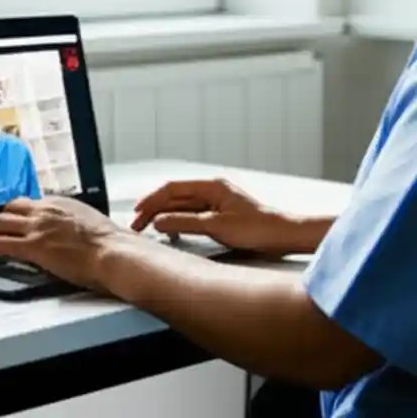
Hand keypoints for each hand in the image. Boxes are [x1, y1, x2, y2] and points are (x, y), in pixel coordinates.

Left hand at [0, 196, 126, 291]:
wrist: (115, 253)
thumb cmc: (112, 244)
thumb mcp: (91, 223)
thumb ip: (75, 223)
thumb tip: (73, 233)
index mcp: (61, 203)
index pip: (32, 203)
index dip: (21, 213)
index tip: (18, 220)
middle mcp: (46, 210)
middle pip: (12, 208)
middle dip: (2, 218)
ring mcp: (37, 227)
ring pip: (2, 222)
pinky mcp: (32, 246)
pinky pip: (1, 244)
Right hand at [129, 177, 292, 254]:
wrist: (286, 236)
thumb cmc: (259, 228)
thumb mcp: (217, 226)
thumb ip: (184, 222)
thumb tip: (159, 222)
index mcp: (211, 186)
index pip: (171, 189)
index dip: (151, 200)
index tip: (136, 212)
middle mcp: (212, 191)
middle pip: (174, 198)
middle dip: (153, 210)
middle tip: (137, 224)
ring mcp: (216, 203)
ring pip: (181, 207)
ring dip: (163, 217)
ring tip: (147, 229)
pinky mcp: (220, 216)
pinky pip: (191, 216)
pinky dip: (177, 223)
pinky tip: (171, 232)